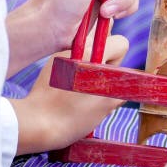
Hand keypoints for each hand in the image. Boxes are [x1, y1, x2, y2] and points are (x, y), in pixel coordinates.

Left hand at [10, 35, 128, 154]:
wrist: (34, 124)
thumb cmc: (72, 116)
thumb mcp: (106, 104)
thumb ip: (123, 86)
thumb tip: (132, 81)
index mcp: (91, 54)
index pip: (121, 42)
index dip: (120, 61)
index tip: (108, 78)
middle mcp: (76, 48)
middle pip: (105, 42)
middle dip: (107, 59)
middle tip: (97, 82)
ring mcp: (62, 55)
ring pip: (90, 52)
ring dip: (93, 66)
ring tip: (83, 89)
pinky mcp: (52, 64)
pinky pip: (75, 60)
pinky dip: (78, 71)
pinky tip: (71, 90)